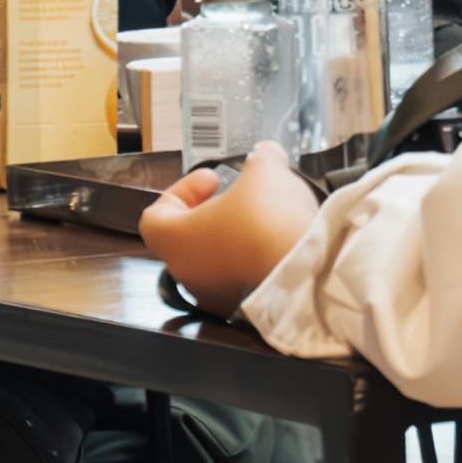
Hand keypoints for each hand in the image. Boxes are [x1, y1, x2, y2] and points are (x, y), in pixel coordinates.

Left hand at [139, 145, 320, 308]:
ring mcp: (213, 293)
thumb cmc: (267, 220)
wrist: (304, 271)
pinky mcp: (242, 307)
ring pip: (215, 259)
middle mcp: (186, 270)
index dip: (183, 190)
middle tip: (239, 198)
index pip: (156, 214)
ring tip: (264, 220)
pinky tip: (277, 244)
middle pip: (188, 236)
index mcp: (174, 238)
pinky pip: (240, 278)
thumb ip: (260, 160)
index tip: (213, 179)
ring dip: (234, 237)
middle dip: (213, 213)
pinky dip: (252, 260)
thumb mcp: (264, 172)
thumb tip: (267, 155)